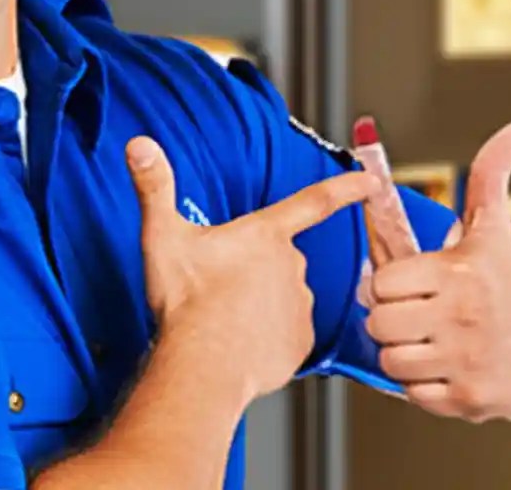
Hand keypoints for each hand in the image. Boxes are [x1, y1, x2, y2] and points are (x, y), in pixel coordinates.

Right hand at [126, 136, 378, 403]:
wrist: (202, 364)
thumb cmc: (185, 302)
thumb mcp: (162, 236)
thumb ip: (154, 187)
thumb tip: (139, 145)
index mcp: (263, 235)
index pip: (313, 202)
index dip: (344, 188)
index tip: (370, 180)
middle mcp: (291, 266)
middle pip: (280, 260)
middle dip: (256, 271)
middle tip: (219, 289)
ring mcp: (300, 305)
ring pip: (284, 298)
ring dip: (261, 305)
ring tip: (226, 320)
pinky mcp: (301, 342)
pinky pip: (286, 334)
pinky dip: (267, 338)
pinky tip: (242, 343)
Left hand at [365, 123, 510, 422]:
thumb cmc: (507, 273)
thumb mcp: (493, 225)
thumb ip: (488, 174)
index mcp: (460, 273)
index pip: (383, 282)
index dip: (386, 284)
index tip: (404, 283)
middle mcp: (464, 319)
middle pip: (380, 323)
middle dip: (387, 317)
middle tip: (406, 312)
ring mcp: (468, 362)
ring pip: (392, 360)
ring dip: (400, 350)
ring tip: (422, 338)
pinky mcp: (471, 400)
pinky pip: (412, 394)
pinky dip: (420, 383)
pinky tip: (442, 364)